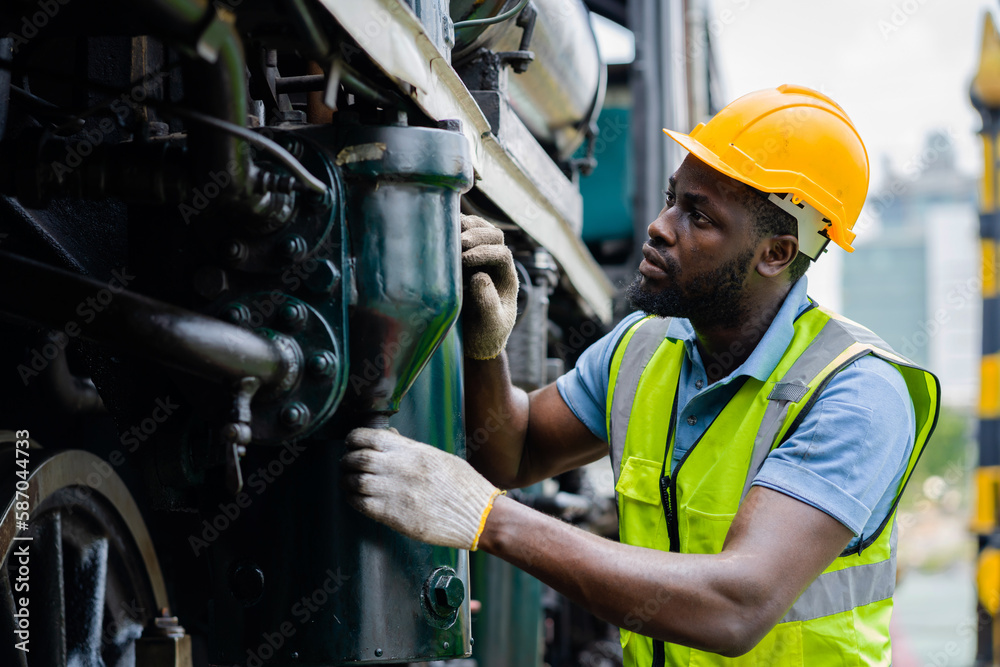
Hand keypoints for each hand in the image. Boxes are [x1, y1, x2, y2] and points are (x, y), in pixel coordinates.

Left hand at [342, 427, 501, 549]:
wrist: (479, 515)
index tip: (352, 443)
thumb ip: (410, 448)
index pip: (370, 437)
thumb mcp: (438, 457)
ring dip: (346, 480)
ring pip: (355, 481)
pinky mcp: (394, 516)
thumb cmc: (463, 485)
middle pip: (358, 458)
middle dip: (347, 460)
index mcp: (413, 451)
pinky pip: (361, 505)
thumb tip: (388, 436)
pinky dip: (353, 499)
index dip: (354, 439)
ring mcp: (396, 492)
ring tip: (348, 481)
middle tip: (347, 463)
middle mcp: (401, 468)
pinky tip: (355, 498)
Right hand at [461, 214, 517, 359]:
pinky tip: (440, 230)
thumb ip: (488, 304)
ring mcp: (481, 258)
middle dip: (477, 234)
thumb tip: (479, 277)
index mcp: (506, 278)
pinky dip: (453, 228)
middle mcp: (496, 264)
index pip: (502, 254)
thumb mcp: (491, 326)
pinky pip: (463, 233)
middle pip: (494, 235)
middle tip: (458, 243)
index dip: (485, 253)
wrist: (475, 341)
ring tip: (448, 232)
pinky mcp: (463, 257)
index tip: (465, 261)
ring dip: (466, 226)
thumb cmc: (485, 336)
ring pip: (480, 228)